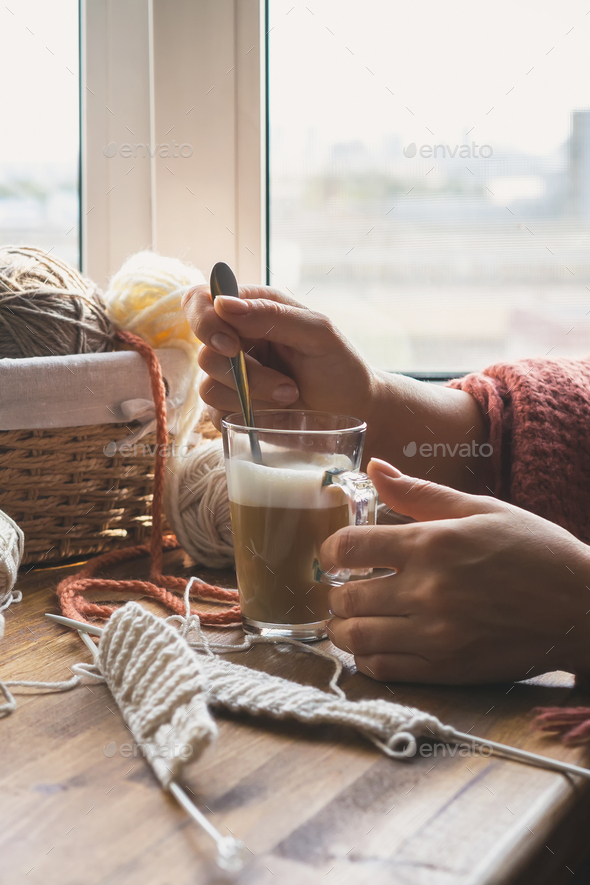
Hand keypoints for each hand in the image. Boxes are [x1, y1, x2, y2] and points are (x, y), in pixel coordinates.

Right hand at [182, 284, 377, 430]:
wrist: (353, 411)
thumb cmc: (340, 366)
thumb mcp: (318, 333)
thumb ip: (272, 314)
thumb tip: (223, 303)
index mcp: (252, 309)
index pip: (201, 300)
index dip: (204, 320)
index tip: (231, 345)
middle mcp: (236, 340)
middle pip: (205, 352)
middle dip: (245, 374)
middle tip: (286, 384)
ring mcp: (231, 377)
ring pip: (209, 387)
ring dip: (253, 396)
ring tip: (291, 396)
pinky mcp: (232, 409)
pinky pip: (216, 414)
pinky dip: (247, 415)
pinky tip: (278, 414)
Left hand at [321, 458, 589, 683]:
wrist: (582, 607)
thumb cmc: (534, 550)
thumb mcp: (480, 508)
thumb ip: (420, 492)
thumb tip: (372, 468)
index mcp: (432, 543)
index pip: (349, 548)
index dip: (329, 551)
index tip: (334, 554)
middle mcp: (428, 590)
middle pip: (346, 596)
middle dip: (335, 590)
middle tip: (344, 586)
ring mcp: (436, 634)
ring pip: (357, 637)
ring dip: (343, 627)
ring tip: (351, 617)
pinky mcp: (447, 667)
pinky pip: (384, 669)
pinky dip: (366, 657)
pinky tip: (374, 643)